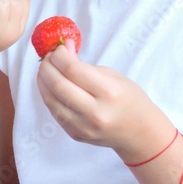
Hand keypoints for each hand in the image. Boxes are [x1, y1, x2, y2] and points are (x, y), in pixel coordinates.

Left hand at [36, 42, 172, 161]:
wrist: (139, 133)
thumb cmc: (129, 100)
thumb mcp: (114, 76)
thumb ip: (85, 65)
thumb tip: (63, 49)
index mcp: (109, 92)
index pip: (73, 69)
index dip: (60, 56)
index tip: (58, 48)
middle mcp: (95, 112)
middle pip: (58, 85)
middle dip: (47, 67)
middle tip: (48, 58)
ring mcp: (83, 126)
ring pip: (51, 100)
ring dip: (43, 81)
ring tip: (45, 69)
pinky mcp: (75, 134)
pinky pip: (54, 112)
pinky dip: (48, 95)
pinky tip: (50, 86)